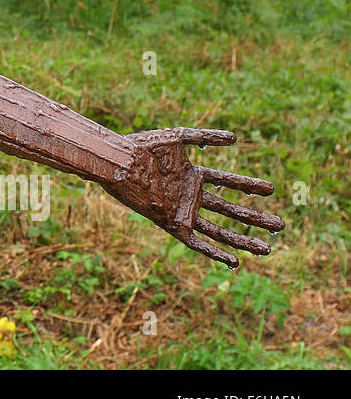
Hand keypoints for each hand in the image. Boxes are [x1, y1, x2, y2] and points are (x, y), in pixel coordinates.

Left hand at [99, 127, 283, 268]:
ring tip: (268, 249)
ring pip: (219, 230)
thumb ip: (205, 137)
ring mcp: (182, 211)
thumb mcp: (178, 137)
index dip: (249, 186)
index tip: (271, 189)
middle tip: (281, 225)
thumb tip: (236, 139)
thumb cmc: (142, 147)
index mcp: (193, 175)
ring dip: (242, 240)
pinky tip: (234, 262)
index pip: (229, 182)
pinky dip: (214, 252)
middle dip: (255, 218)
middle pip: (230, 210)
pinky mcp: (170, 223)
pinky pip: (195, 242)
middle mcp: (190, 196)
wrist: (117, 162)